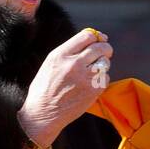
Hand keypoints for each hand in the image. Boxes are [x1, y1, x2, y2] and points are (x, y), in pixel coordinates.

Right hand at [18, 28, 113, 146]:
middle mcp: (74, 64)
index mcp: (61, 55)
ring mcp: (85, 77)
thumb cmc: (45, 88)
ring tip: (93, 70)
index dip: (97, 36)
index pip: (87, 36)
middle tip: (106, 52)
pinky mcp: (94, 90)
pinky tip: (90, 84)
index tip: (100, 39)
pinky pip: (106, 78)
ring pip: (105, 62)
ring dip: (103, 64)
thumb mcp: (51, 63)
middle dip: (105, 48)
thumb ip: (69, 51)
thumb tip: (91, 39)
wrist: (44, 112)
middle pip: (100, 47)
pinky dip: (101, 79)